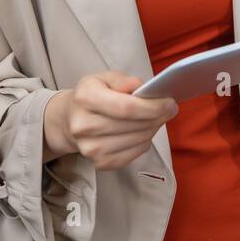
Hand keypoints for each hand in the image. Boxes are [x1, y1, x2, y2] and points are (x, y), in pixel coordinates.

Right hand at [48, 71, 177, 170]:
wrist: (69, 121)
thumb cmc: (92, 95)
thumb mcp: (103, 78)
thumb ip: (122, 80)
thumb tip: (141, 87)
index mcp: (85, 98)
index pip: (125, 107)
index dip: (152, 107)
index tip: (170, 102)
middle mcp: (84, 126)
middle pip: (134, 125)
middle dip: (158, 116)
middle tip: (170, 108)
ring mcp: (91, 148)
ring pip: (137, 140)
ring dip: (153, 128)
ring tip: (156, 118)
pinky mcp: (100, 163)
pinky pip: (135, 153)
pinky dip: (145, 141)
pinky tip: (144, 131)